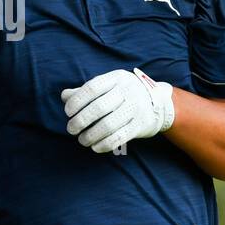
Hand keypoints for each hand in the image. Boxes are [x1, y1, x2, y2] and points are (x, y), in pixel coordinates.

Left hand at [60, 67, 174, 152]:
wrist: (160, 103)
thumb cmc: (124, 94)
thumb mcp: (109, 85)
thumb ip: (86, 90)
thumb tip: (64, 96)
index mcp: (117, 78)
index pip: (92, 88)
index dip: (77, 100)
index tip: (68, 112)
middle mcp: (128, 91)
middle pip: (99, 107)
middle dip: (81, 121)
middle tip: (71, 129)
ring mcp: (136, 108)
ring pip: (108, 125)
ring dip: (91, 136)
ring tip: (82, 140)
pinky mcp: (141, 125)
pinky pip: (120, 137)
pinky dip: (104, 144)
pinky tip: (95, 147)